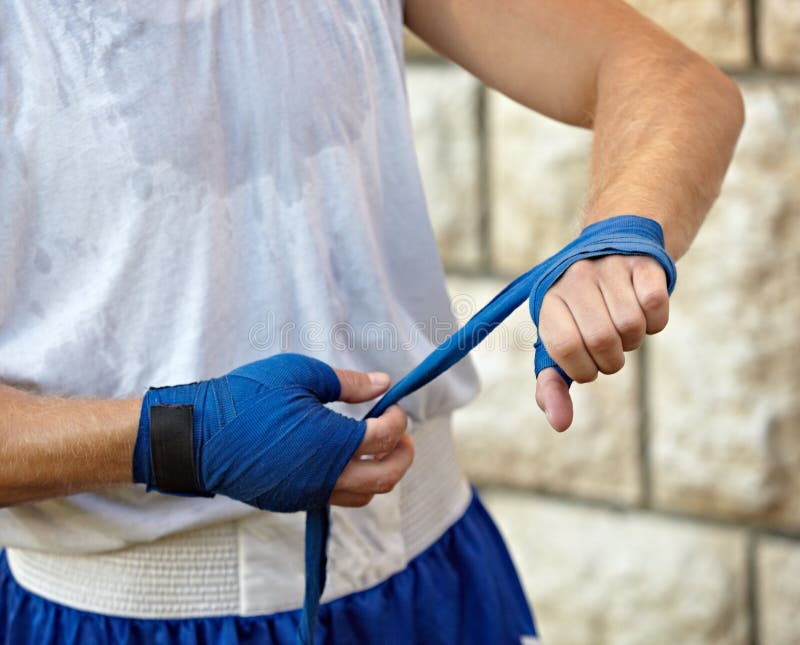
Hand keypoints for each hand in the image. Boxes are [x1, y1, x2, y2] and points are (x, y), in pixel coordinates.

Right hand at [133, 354, 412, 511]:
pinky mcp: (292, 501)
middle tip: (401, 433)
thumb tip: (383, 384)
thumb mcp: (301, 374)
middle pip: (386, 477)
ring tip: (375, 447)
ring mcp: (309, 494)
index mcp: (334, 443)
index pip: (386, 437)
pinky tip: (342, 457)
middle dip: (402, 454)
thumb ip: (348, 382)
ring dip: (380, 472)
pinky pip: (336, 498)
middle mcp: (327, 476)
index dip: (397, 418)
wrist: (197, 436)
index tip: (393, 404)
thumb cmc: (247, 398)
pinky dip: (353, 482)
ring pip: (364, 495)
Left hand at [535, 255, 668, 431]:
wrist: (611, 257)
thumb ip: (552, 387)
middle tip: (609, 351)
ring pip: (631, 325)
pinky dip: (655, 323)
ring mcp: (609, 268)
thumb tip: (560, 424)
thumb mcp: (559, 347)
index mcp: (549, 301)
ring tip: (624, 330)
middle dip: (611, 360)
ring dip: (634, 341)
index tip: (586, 365)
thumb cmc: (580, 317)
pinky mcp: (643, 264)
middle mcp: (575, 280)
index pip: (564, 346)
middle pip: (602, 339)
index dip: (582, 368)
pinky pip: (655, 306)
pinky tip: (644, 313)